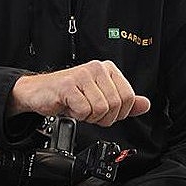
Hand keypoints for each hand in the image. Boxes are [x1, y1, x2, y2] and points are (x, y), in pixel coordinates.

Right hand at [7, 60, 150, 125]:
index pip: (129, 97)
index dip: (119, 113)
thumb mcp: (102, 98)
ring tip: (80, 108)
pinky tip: (71, 107)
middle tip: (90, 112)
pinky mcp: (68, 85)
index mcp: (108, 69)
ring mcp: (82, 75)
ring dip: (89, 117)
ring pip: (101, 109)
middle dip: (104, 117)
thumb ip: (125, 102)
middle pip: (116, 105)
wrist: (39, 92)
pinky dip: (78, 116)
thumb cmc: (70, 94)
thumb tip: (145, 104)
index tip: (106, 113)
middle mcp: (97, 68)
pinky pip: (84, 110)